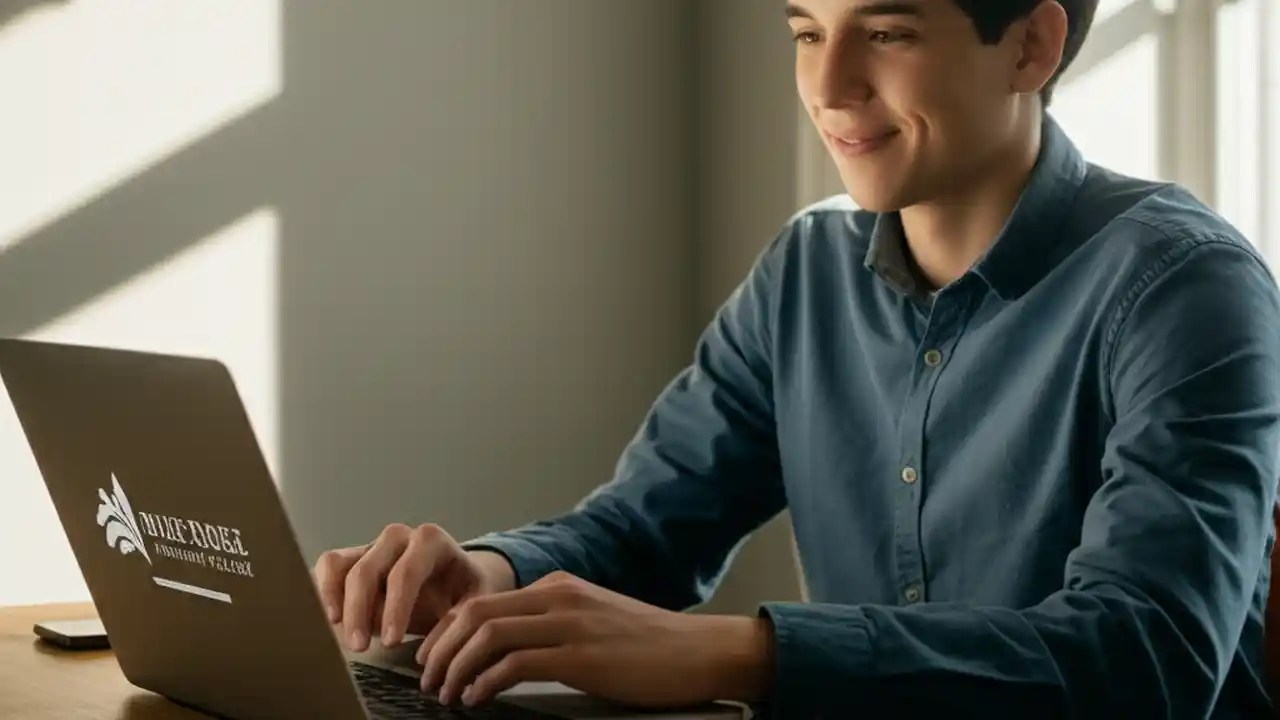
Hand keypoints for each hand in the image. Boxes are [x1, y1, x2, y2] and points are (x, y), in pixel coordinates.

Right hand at [312, 523, 516, 651]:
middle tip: (359, 647)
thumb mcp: (474, 603)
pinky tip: (330, 621)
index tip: (391, 642)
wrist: (452, 582)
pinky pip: (327, 567)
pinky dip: (322, 592)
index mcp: (431, 541)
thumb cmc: (462, 593)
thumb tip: (430, 649)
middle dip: (359, 611)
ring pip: (339, 564)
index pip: (406, 573)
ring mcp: (371, 545)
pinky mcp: (351, 557)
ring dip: (334, 602)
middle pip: (367, 570)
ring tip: (340, 635)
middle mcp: (398, 537)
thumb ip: (457, 621)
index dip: (395, 608)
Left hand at [417, 571, 774, 707]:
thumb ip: (553, 625)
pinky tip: (477, 699)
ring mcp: (570, 624)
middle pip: (475, 612)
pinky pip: (516, 664)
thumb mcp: (592, 622)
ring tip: (446, 693)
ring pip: (488, 635)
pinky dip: (486, 682)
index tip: (433, 657)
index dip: (447, 630)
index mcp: (558, 587)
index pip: (483, 600)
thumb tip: (507, 652)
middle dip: (441, 648)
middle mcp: (559, 597)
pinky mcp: (581, 656)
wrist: (698, 651)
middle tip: (428, 678)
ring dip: (456, 667)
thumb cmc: (649, 646)